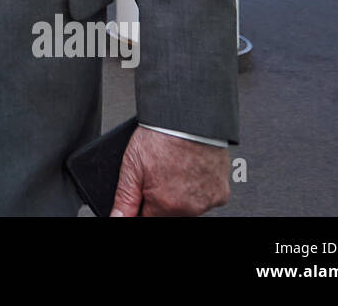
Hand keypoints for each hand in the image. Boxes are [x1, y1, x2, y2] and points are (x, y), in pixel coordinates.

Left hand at [110, 126, 229, 216]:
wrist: (190, 119)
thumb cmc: (161, 137)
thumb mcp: (132, 165)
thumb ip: (124, 198)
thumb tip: (117, 218)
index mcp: (164, 204)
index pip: (147, 216)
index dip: (143, 201)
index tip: (145, 187)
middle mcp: (188, 208)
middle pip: (168, 211)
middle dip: (161, 197)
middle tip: (160, 172)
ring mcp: (207, 201)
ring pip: (188, 205)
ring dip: (181, 194)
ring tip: (175, 168)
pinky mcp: (221, 193)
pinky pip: (206, 197)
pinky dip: (199, 187)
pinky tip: (191, 170)